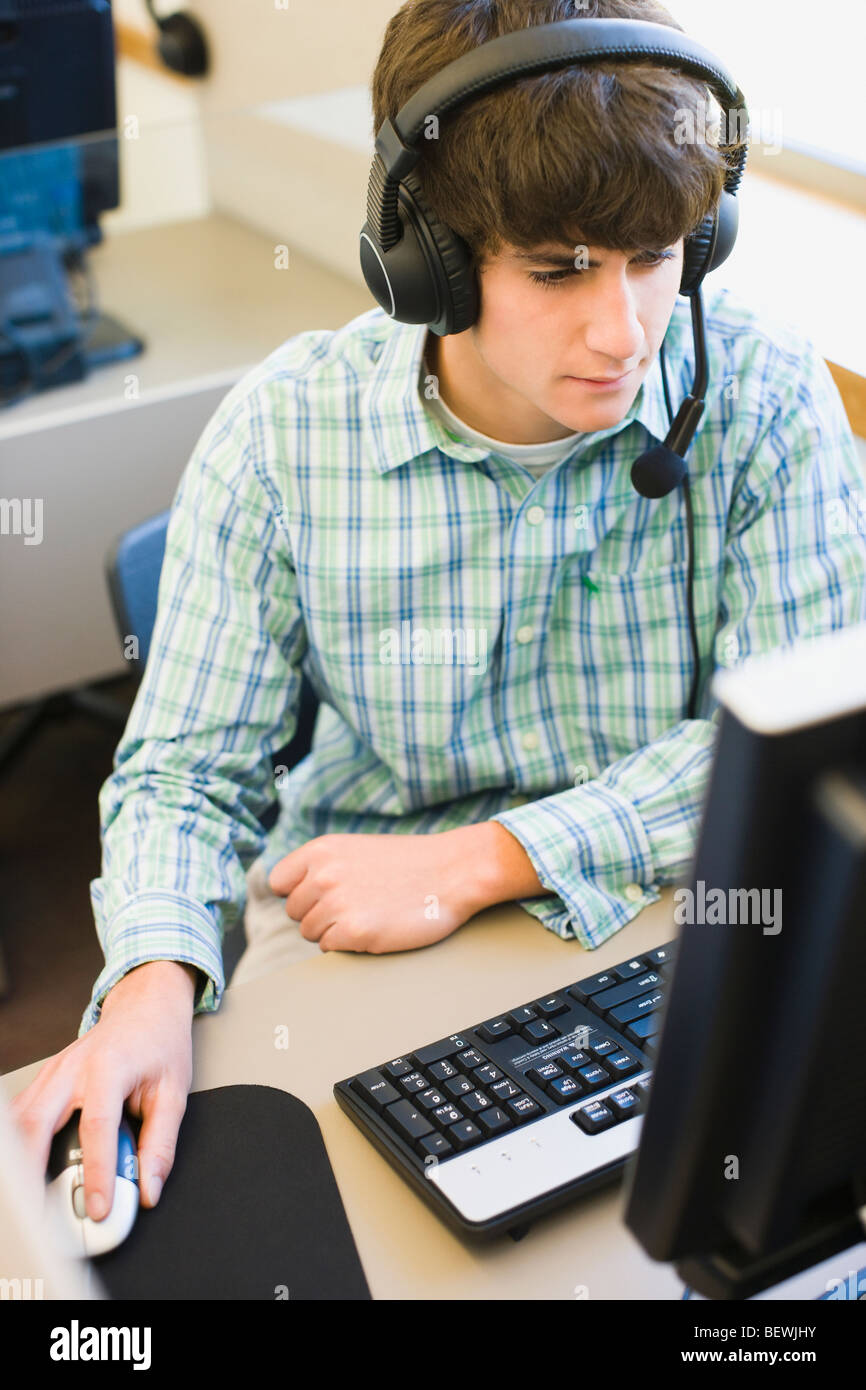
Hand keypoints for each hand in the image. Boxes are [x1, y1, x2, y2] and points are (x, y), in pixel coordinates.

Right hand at [10, 960, 196, 1221]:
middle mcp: (73, 1068)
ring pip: (20, 1123)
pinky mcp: (46, 1081)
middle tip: (46, 1214)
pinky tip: (28, 1169)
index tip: (100, 1207)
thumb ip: (161, 1143)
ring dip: (23, 1162)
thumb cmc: (160, 1042)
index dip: (96, 1172)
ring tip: (37, 1200)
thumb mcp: (175, 1091)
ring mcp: (53, 1073)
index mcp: (109, 1067)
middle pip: (36, 1124)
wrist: (146, 1006)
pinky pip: (21, 1116)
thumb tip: (149, 1188)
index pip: (96, 1126)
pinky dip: (20, 1145)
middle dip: (34, 1174)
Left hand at [267, 826, 500, 953]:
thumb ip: (322, 867)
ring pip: (310, 933)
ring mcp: (336, 904)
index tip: (318, 897)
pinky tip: (374, 928)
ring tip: (368, 914)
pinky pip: (329, 948)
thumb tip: (292, 893)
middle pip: (294, 912)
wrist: (453, 872)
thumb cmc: (410, 864)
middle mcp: (322, 875)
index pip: (278, 883)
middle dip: (319, 914)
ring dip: (334, 931)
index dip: (297, 894)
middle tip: (356, 906)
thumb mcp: (357, 850)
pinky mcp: (353, 932)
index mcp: (321, 850)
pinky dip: (349, 944)